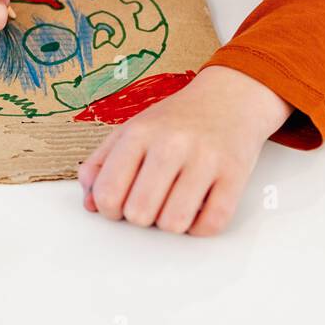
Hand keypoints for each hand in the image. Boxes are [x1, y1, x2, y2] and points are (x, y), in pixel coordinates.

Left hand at [76, 65, 293, 235]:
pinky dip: (200, 227)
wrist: (229, 97)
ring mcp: (205, 159)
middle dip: (141, 217)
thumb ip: (102, 163)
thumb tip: (89, 202)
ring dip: (171, 223)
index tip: (120, 203)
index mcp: (139, 132)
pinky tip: (197, 208)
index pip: (108, 192)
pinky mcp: (234, 175)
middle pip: (139, 213)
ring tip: (174, 203)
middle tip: (151, 201)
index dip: (109, 209)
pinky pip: (210, 224)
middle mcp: (171, 143)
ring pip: (174, 223)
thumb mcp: (132, 129)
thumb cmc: (176, 120)